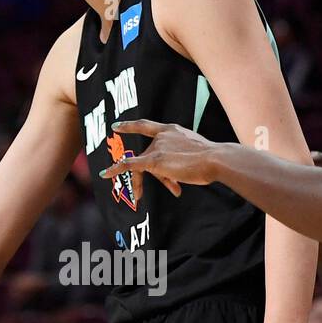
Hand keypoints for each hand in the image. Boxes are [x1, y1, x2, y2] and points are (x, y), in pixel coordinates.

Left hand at [100, 119, 218, 200]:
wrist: (216, 160)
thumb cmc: (212, 160)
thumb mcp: (194, 156)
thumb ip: (181, 161)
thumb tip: (173, 178)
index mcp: (172, 130)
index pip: (147, 126)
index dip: (131, 126)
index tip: (117, 126)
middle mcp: (163, 136)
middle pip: (147, 156)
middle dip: (150, 176)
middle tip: (153, 191)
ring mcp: (158, 147)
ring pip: (143, 167)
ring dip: (140, 183)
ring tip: (140, 197)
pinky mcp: (155, 160)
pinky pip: (130, 165)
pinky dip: (116, 169)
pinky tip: (105, 174)